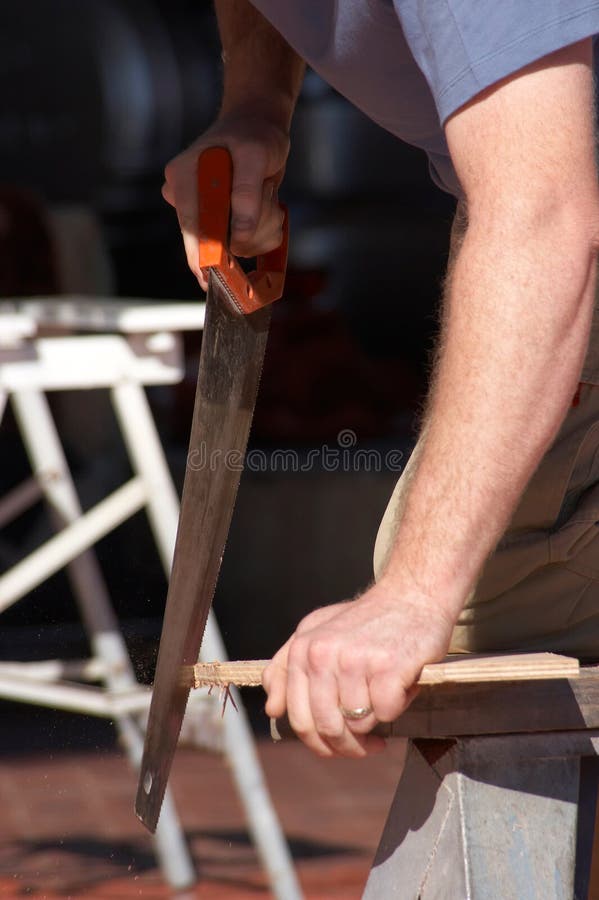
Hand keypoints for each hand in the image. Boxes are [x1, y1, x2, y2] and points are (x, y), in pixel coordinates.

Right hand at [162, 110, 289, 288]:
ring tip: (266, 192)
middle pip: (214, 242)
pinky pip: (246, 244)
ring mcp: (204, 212)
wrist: (260, 126)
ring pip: (236, 246)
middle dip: (249, 230)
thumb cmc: (256, 134)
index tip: (213, 281)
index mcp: (184, 178)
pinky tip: (265, 203)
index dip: (203, 257)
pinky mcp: (221, 222)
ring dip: (263, 227)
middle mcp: (187, 197)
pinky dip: (264, 230)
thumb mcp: (256, 157)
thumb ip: (247, 196)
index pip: (192, 227)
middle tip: (265, 194)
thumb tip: (238, 237)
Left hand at [262, 580, 455, 757]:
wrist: (411, 595)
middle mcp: (323, 655)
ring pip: (359, 724)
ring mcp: (355, 660)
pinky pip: (386, 713)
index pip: (299, 719)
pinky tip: (401, 687)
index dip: (319, 743)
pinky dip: (397, 707)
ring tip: (385, 692)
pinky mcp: (388, 667)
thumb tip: (272, 709)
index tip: (338, 746)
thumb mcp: (316, 632)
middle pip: (327, 728)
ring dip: (377, 719)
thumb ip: (286, 668)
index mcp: (302, 650)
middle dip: (349, 746)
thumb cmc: (365, 619)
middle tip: (369, 744)